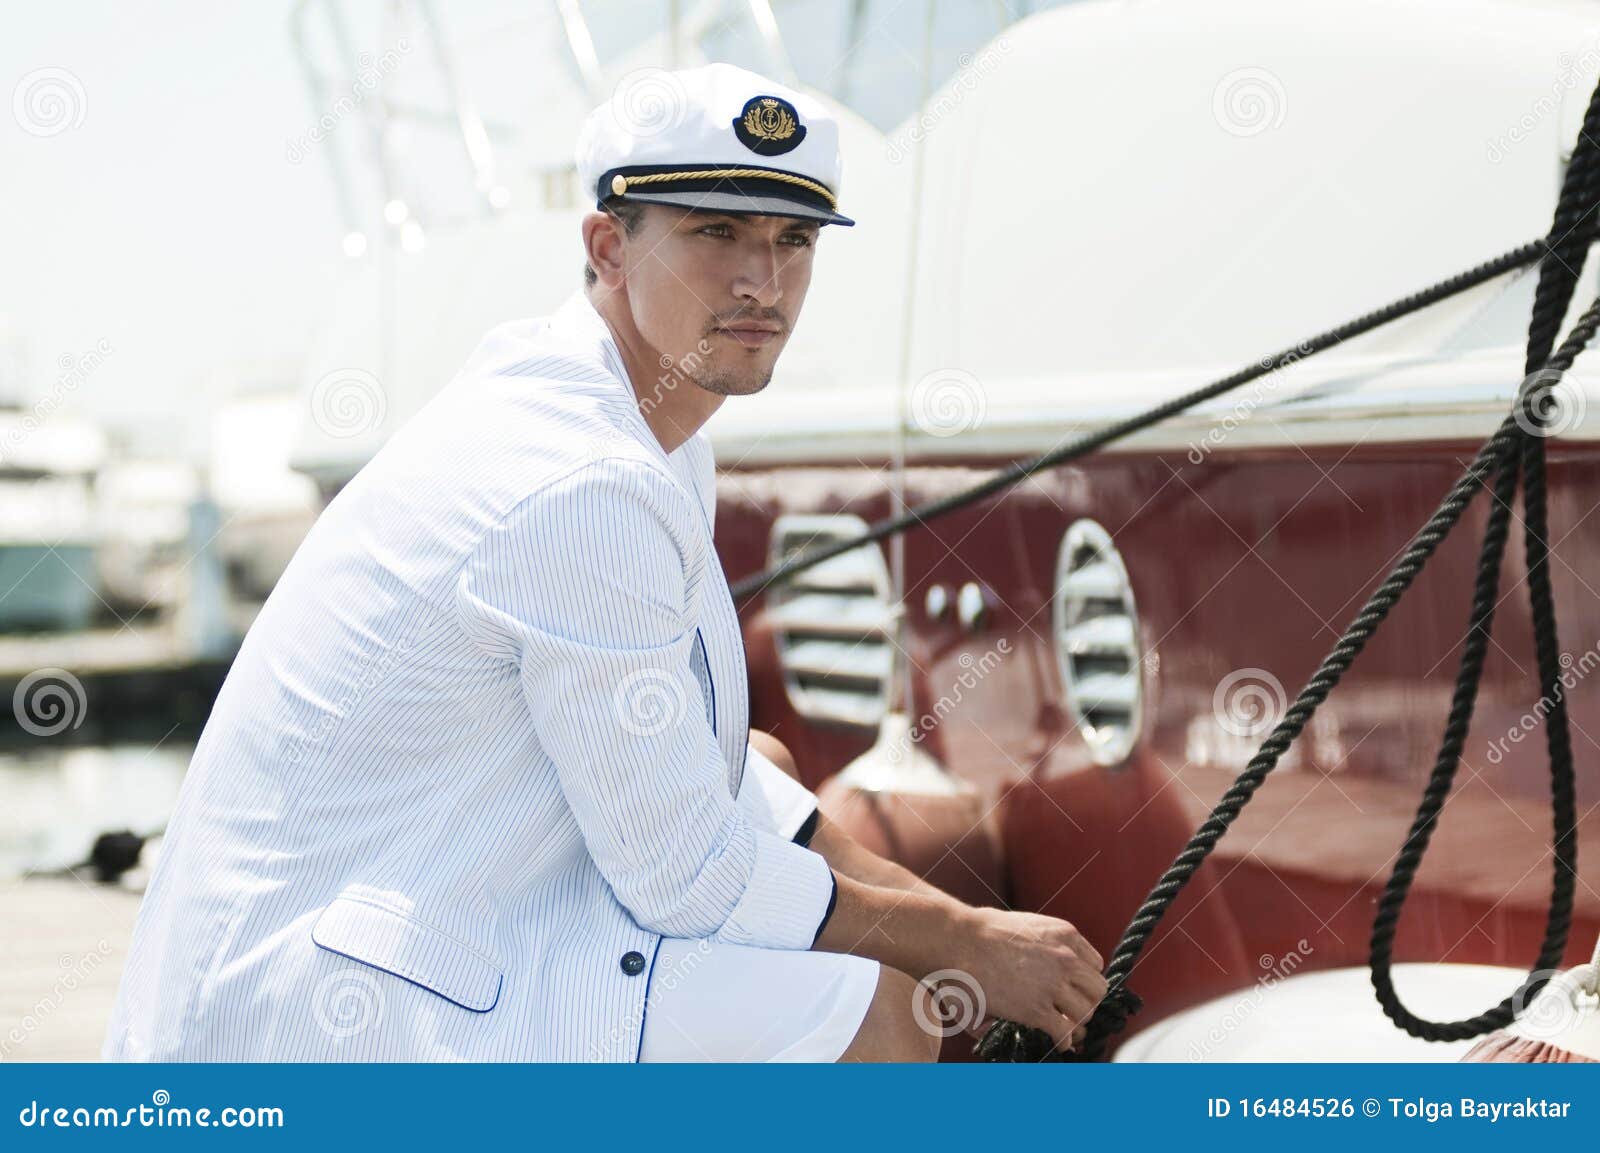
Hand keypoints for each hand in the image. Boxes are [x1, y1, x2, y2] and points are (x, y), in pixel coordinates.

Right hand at [950, 907, 1106, 1053]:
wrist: (957, 940)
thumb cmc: (980, 932)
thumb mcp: (1025, 926)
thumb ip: (1044, 945)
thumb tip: (1047, 966)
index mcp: (1065, 934)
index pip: (1095, 965)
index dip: (1083, 981)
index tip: (1073, 990)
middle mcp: (1066, 958)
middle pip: (1097, 991)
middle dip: (1086, 1003)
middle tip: (1071, 1012)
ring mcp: (1053, 984)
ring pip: (1086, 1013)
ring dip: (1077, 1024)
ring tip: (1065, 1030)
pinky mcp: (1037, 1009)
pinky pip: (1066, 1032)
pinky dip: (1064, 1041)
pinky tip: (1056, 1042)